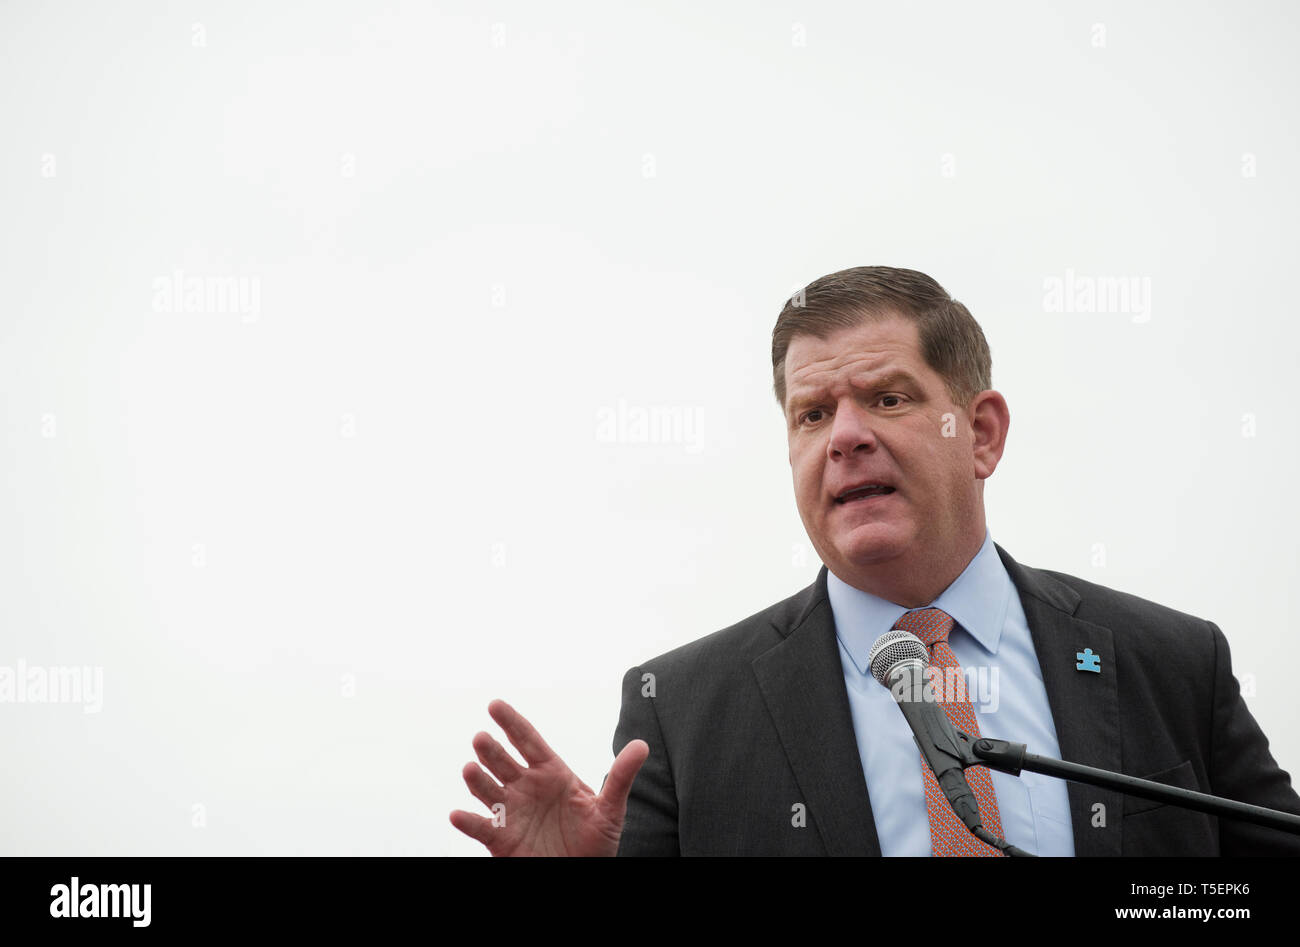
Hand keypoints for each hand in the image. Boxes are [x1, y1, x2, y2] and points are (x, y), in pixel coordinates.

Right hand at [449, 699, 649, 856]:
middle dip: (491, 750)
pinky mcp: (500, 839)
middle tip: (481, 737)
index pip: (527, 740)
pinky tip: (457, 814)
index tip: (495, 704)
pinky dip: (467, 821)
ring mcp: (511, 812)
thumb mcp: (611, 809)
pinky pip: (480, 827)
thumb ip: (622, 777)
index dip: (511, 722)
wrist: (581, 874)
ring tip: (470, 769)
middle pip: (503, 762)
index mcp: (550, 773)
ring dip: (476, 780)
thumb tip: (642, 744)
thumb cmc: (596, 842)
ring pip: (487, 790)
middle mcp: (526, 787)